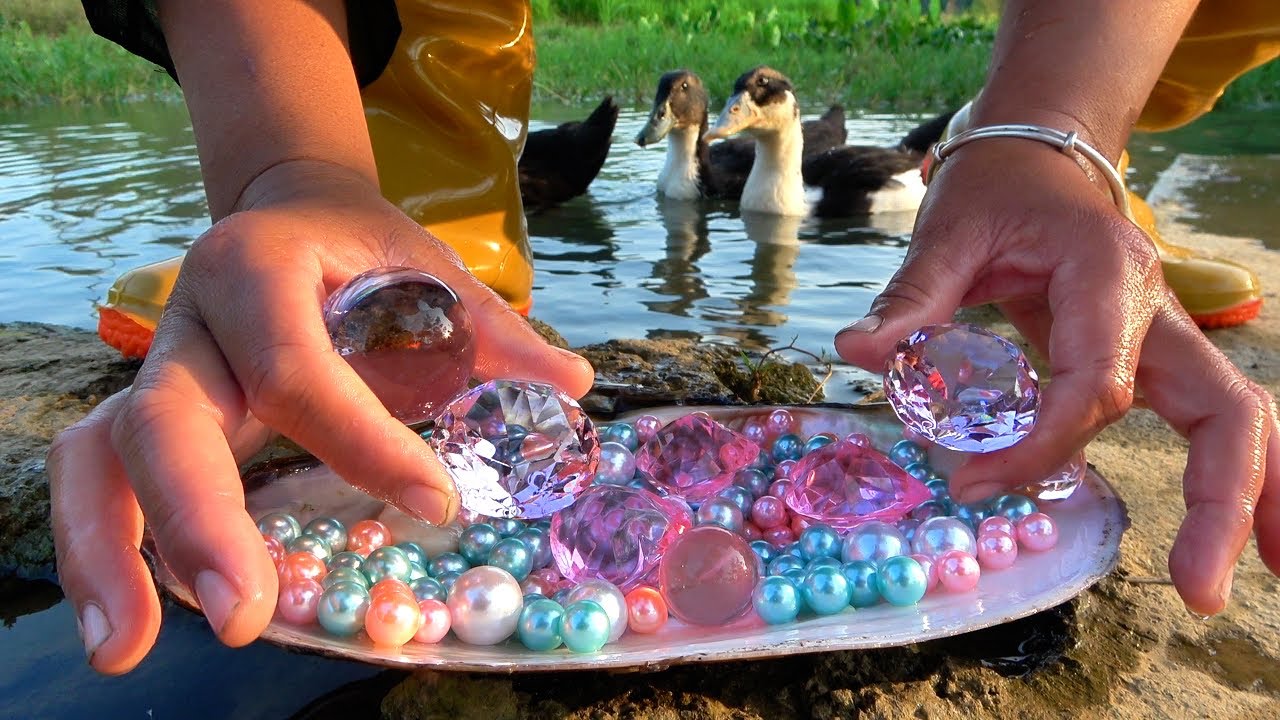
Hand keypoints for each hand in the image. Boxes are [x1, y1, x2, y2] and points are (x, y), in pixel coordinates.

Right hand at [48, 161, 593, 673]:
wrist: (290, 214)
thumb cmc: (363, 249)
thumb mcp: (428, 269)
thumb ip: (492, 332)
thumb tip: (573, 385)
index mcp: (257, 268)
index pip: (296, 369)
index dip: (361, 442)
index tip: (438, 504)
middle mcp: (189, 322)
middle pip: (160, 421)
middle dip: (197, 520)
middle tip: (246, 615)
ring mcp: (159, 372)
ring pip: (99, 458)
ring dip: (105, 554)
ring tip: (127, 650)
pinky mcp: (151, 416)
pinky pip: (108, 481)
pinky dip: (109, 550)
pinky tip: (136, 620)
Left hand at [834, 140, 1279, 614]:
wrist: (1038, 153)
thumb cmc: (994, 189)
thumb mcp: (948, 231)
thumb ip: (911, 297)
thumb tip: (856, 353)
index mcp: (1106, 274)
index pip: (1096, 383)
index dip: (1042, 445)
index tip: (975, 483)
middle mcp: (1154, 307)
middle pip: (1223, 407)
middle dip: (1222, 499)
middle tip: (1195, 592)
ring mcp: (1164, 331)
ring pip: (1234, 415)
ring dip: (1252, 498)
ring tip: (1221, 585)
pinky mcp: (1151, 353)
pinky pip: (1206, 417)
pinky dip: (1228, 475)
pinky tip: (1226, 536)